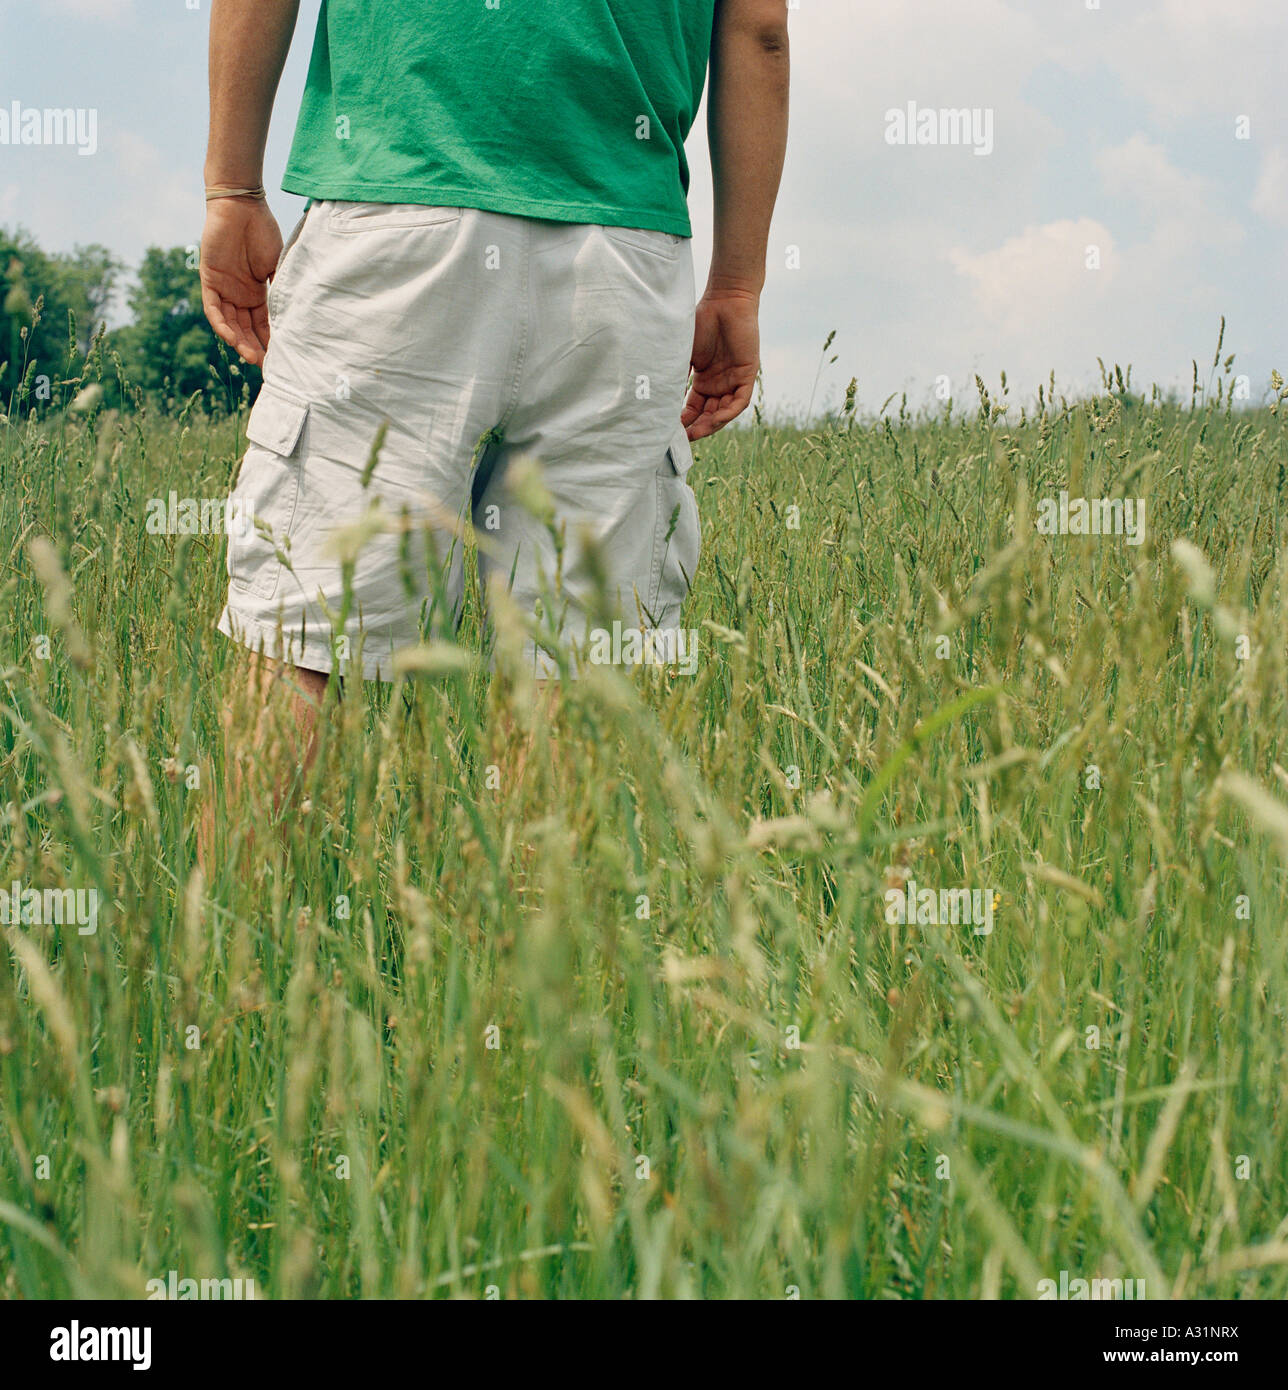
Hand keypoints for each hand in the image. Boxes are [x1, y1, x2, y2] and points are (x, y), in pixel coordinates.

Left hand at [199, 198, 282, 366]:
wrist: (242, 205)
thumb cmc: (262, 231)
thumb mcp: (277, 266)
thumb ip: (280, 289)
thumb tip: (294, 316)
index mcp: (255, 292)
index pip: (262, 324)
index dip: (270, 342)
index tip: (280, 359)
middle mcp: (238, 294)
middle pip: (245, 328)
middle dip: (254, 348)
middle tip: (265, 366)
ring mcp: (223, 288)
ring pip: (229, 323)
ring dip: (239, 341)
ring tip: (250, 357)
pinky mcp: (209, 279)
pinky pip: (213, 308)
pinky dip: (221, 324)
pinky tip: (232, 338)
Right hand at [682, 288, 760, 440]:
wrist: (724, 300)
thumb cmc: (701, 321)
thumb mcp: (683, 354)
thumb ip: (674, 376)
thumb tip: (655, 399)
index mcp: (703, 380)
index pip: (693, 408)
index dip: (682, 422)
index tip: (668, 432)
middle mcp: (718, 384)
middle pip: (707, 415)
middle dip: (695, 428)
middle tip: (681, 440)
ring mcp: (733, 380)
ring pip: (723, 412)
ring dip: (710, 425)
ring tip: (695, 434)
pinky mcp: (747, 375)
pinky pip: (739, 402)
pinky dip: (727, 414)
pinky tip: (714, 421)